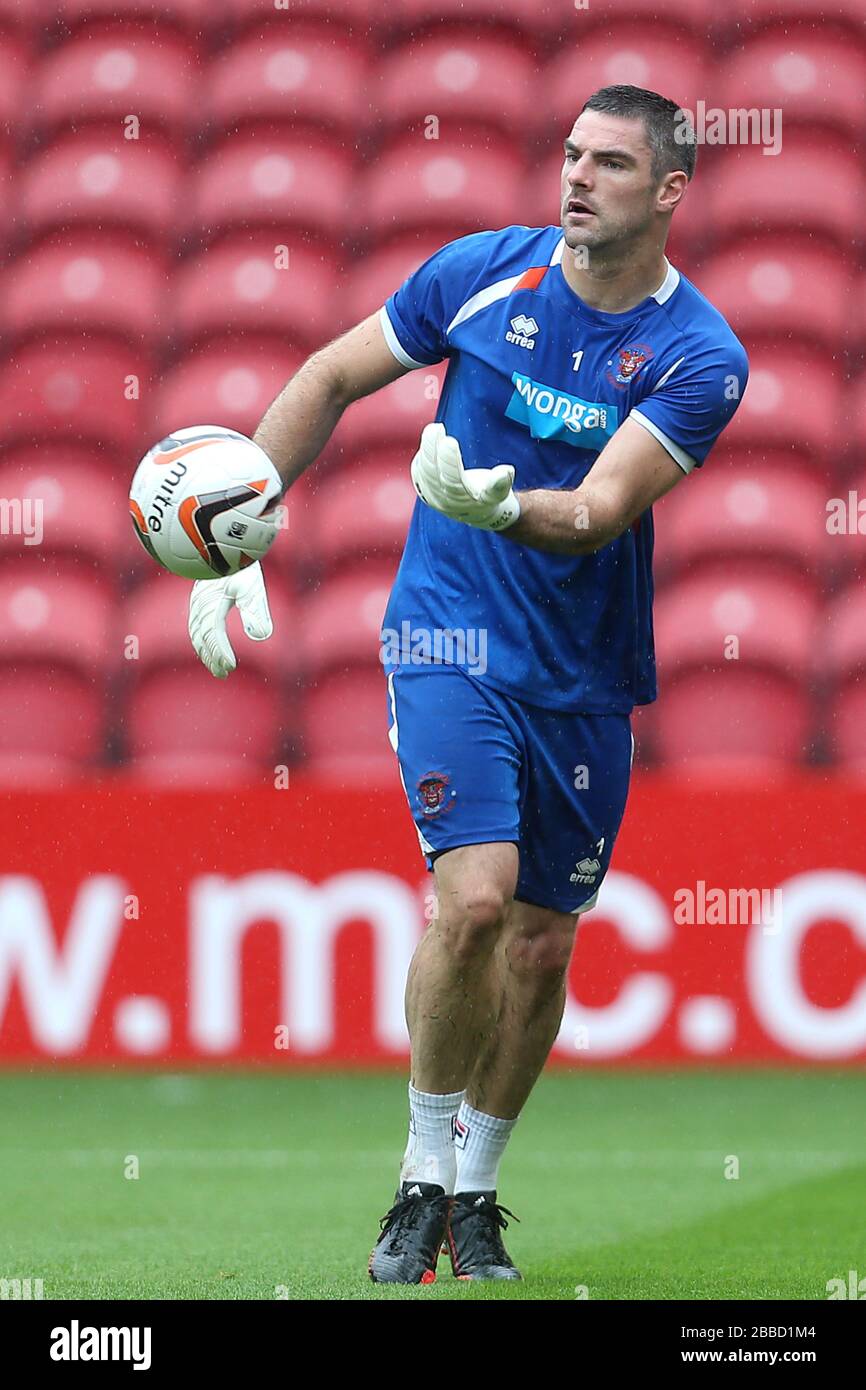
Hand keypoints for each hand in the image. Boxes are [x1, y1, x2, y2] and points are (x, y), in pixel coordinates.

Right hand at [188, 562, 272, 678]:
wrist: (227, 539)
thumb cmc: (241, 565)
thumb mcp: (251, 586)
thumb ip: (255, 611)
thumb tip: (261, 636)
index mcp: (211, 602)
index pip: (213, 633)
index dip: (220, 651)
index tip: (230, 666)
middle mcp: (200, 603)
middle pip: (202, 637)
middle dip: (211, 657)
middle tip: (223, 674)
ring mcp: (197, 600)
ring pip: (196, 632)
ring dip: (205, 651)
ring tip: (216, 667)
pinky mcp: (200, 597)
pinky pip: (196, 624)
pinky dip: (201, 639)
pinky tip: (208, 645)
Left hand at [410, 422, 519, 530]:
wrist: (478, 513)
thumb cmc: (489, 497)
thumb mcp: (498, 492)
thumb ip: (500, 483)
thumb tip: (506, 471)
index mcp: (464, 500)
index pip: (452, 480)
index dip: (449, 462)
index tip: (449, 441)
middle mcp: (445, 501)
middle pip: (433, 474)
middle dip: (432, 450)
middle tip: (436, 428)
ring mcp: (433, 498)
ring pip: (424, 472)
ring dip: (426, 449)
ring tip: (434, 429)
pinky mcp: (425, 492)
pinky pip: (418, 474)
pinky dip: (422, 457)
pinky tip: (428, 442)